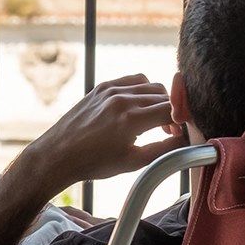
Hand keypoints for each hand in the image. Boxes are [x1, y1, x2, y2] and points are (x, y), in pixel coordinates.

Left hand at [22, 77, 181, 192]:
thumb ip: (164, 150)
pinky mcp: (102, 87)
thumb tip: (186, 142)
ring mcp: (111, 90)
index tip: (182, 134)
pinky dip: (142, 91)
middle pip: (165, 97)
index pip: (173, 112)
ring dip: (159, 101)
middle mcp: (122, 99)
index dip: (183, 124)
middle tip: (169, 132)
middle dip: (173, 113)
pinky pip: (133, 80)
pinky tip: (139, 108)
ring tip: (154, 121)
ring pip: (151, 86)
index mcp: (131, 119)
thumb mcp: (133, 162)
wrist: (58, 155)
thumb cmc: (93, 163)